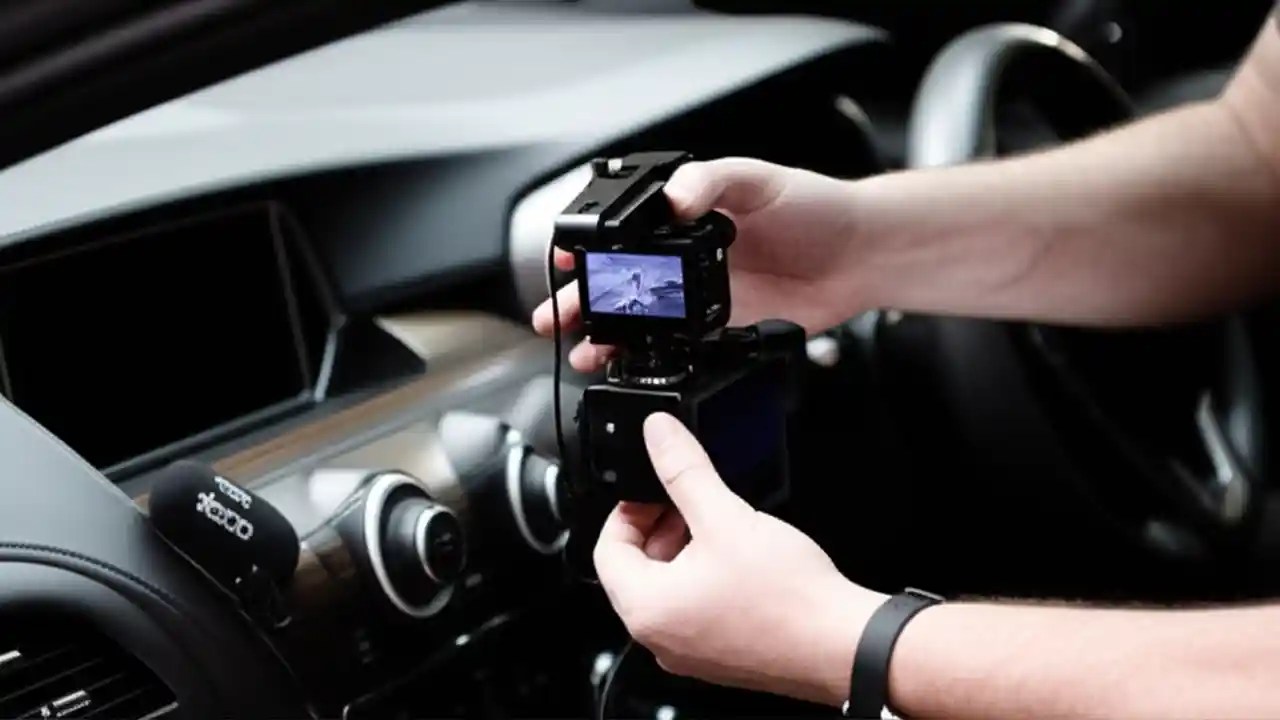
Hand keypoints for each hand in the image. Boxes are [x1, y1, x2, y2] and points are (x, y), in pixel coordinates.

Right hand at [532, 158, 866, 370]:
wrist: (862, 254)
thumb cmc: (816, 206)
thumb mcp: (758, 178)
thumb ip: (710, 181)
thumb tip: (673, 197)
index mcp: (686, 216)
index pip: (623, 233)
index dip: (588, 249)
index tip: (564, 260)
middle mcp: (688, 259)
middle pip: (621, 283)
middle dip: (582, 301)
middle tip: (555, 317)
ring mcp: (703, 298)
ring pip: (642, 322)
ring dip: (608, 337)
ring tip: (583, 351)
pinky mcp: (725, 332)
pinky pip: (681, 350)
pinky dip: (653, 361)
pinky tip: (633, 367)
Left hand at [593, 412, 886, 705]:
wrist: (843, 644)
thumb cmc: (789, 598)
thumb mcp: (727, 517)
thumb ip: (684, 471)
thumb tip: (659, 436)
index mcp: (647, 609)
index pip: (608, 550)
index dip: (629, 510)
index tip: (656, 492)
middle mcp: (659, 639)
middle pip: (635, 570)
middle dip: (659, 529)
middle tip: (690, 505)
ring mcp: (689, 652)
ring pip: (667, 590)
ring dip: (683, 552)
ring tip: (720, 529)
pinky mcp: (718, 656)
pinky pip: (693, 610)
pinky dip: (704, 580)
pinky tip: (739, 562)